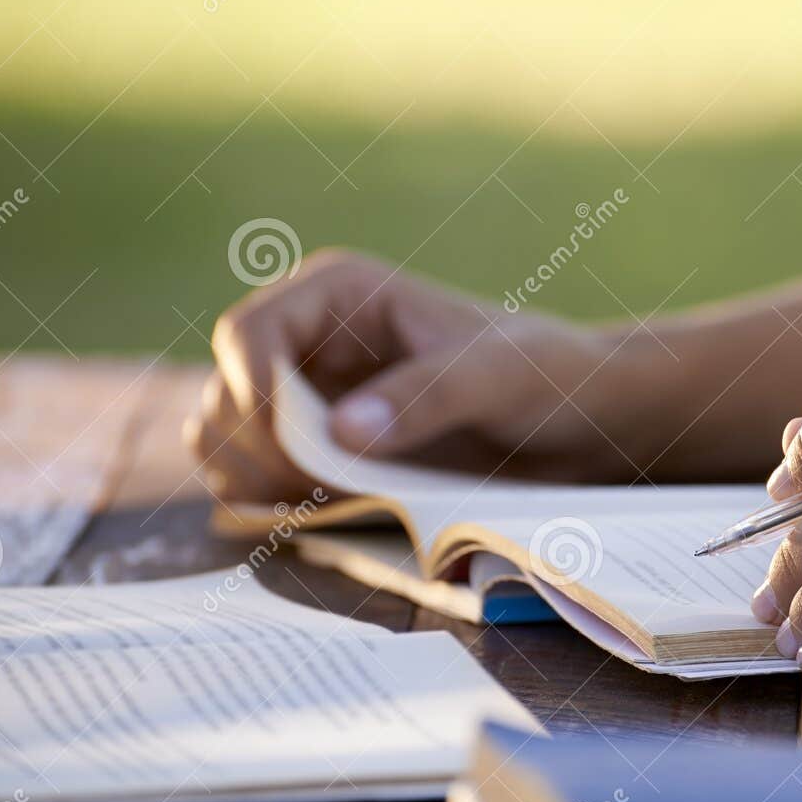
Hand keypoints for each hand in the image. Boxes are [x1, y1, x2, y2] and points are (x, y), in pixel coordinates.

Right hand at [185, 250, 663, 501]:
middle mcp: (308, 338)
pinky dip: (272, 500)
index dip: (251, 394)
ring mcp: (306, 394)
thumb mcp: (496, 378)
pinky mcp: (317, 445)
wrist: (576, 417)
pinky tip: (328, 509)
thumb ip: (426, 397)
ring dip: (255, 479)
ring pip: (225, 438)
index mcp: (338, 293)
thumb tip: (344, 431)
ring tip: (327, 498)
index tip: (297, 452)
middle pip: (226, 394)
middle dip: (256, 449)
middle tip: (320, 489)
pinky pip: (255, 475)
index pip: (246, 335)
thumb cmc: (544, 375)